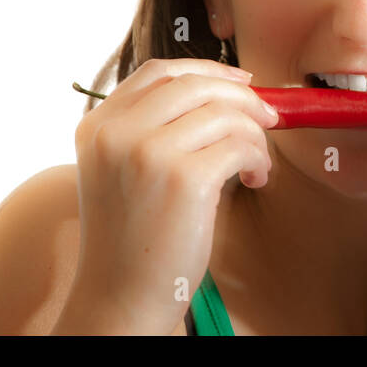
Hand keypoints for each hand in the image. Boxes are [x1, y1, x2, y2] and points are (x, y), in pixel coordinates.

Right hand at [58, 58, 277, 334]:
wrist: (121, 296)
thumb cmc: (133, 237)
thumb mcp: (121, 169)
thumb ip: (152, 128)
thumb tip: (227, 92)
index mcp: (98, 125)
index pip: (159, 71)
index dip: (208, 70)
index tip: (241, 82)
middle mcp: (117, 132)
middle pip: (195, 84)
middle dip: (242, 96)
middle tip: (268, 116)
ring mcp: (148, 152)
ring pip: (225, 113)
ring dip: (255, 134)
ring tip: (256, 163)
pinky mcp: (183, 178)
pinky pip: (240, 146)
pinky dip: (258, 158)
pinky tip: (255, 179)